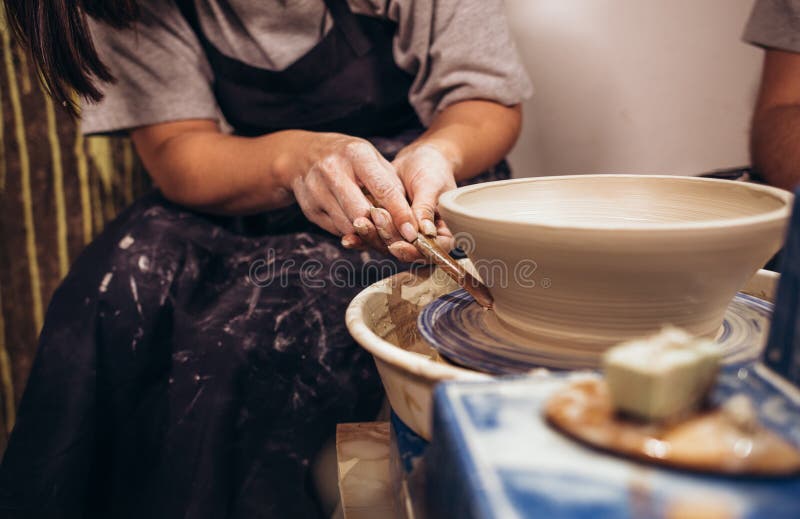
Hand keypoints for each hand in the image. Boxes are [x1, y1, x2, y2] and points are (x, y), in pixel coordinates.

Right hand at [284, 133, 417, 254]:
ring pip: (349, 227)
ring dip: (368, 235)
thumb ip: (390, 183)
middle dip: (382, 230)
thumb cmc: (347, 157)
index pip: (382, 189)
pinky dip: (352, 233)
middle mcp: (333, 171)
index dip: (399, 214)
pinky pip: (337, 230)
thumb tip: (410, 217)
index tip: (412, 233)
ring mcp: (317, 191)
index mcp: (356, 155)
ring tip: (381, 234)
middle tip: (398, 240)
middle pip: (362, 214)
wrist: (302, 154)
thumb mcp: (370, 158)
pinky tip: (359, 226)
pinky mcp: (309, 209)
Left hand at [340, 143, 457, 261]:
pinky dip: (363, 238)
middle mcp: (424, 239)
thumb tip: (425, 232)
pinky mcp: (388, 229)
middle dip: (389, 240)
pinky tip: (349, 236)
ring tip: (360, 223)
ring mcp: (405, 235)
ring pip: (389, 245)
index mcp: (444, 231)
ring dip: (373, 237)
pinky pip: (377, 237)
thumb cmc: (432, 169)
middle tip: (374, 223)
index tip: (397, 245)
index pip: (435, 249)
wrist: (417, 159)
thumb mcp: (431, 185)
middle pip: (408, 251)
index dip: (416, 252)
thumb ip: (426, 208)